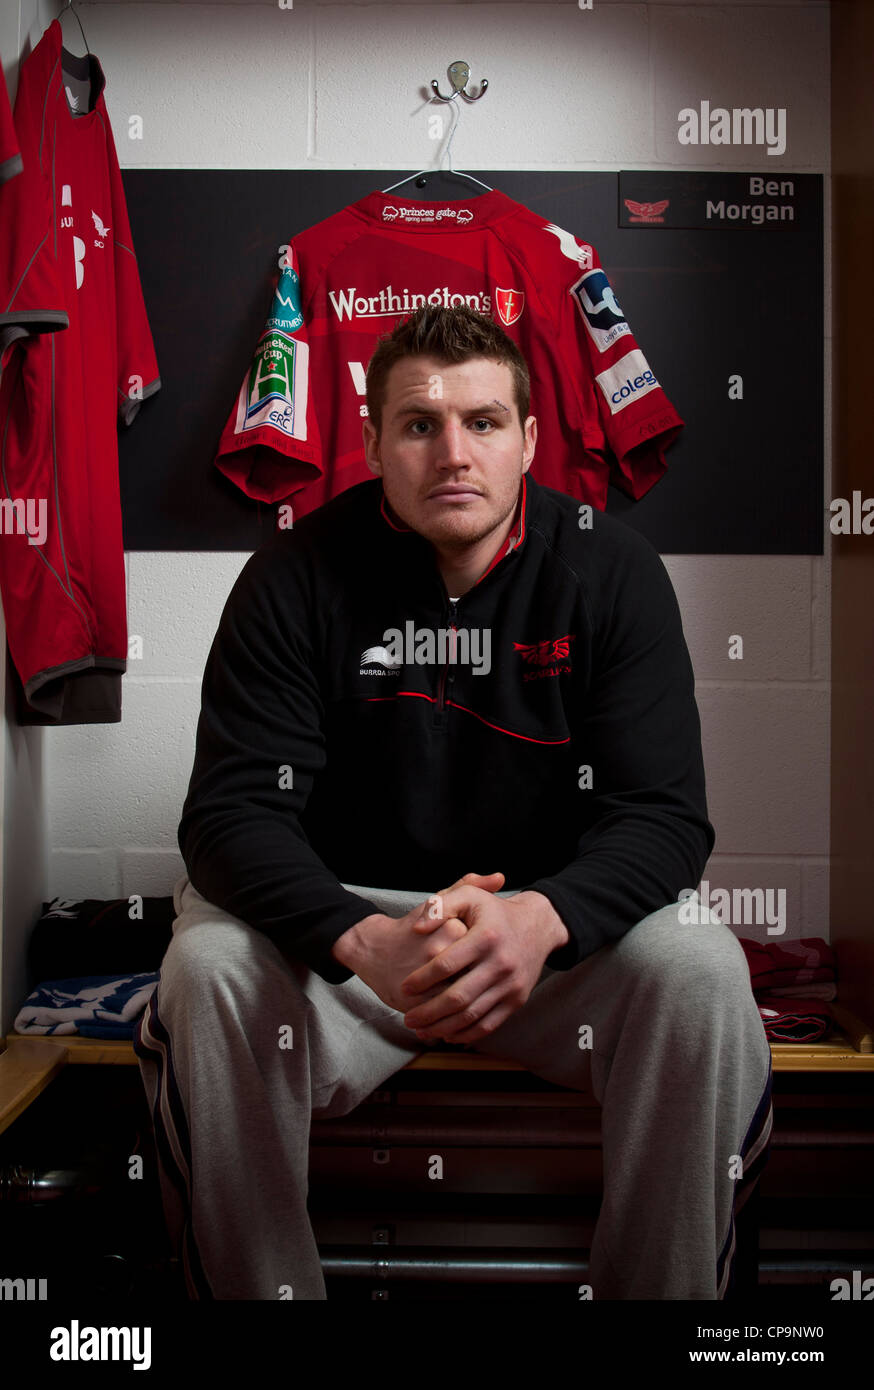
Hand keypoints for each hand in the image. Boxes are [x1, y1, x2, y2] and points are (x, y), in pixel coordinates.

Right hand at [331, 872, 505, 1015]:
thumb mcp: (441, 900)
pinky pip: (448, 1014)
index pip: (483, 949)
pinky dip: (455, 1017)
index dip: (479, 954)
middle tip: (465, 972)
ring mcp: (428, 980)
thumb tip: (500, 877)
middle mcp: (440, 953)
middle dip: (474, 977)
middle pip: (475, 973)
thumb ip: (471, 886)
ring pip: (464, 996)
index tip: (470, 951)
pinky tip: (452, 1010)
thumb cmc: (415, 926)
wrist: (375, 951)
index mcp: (453, 929)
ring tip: (460, 992)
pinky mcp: (418, 1002)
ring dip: (469, 1000)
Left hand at [400, 883, 567, 1044]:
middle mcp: (501, 963)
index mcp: (486, 937)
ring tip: (421, 1031)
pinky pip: (489, 1024)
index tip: (404, 987)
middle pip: (458, 997)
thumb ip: (440, 906)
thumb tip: (417, 928)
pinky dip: (467, 1034)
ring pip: (472, 1016)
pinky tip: (447, 1034)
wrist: (538, 926)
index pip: (446, 964)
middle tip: (408, 1019)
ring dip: (443, 1028)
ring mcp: (511, 985)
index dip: (422, 978)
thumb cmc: (495, 911)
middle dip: (428, 1012)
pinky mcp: (517, 1000)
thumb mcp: (469, 896)